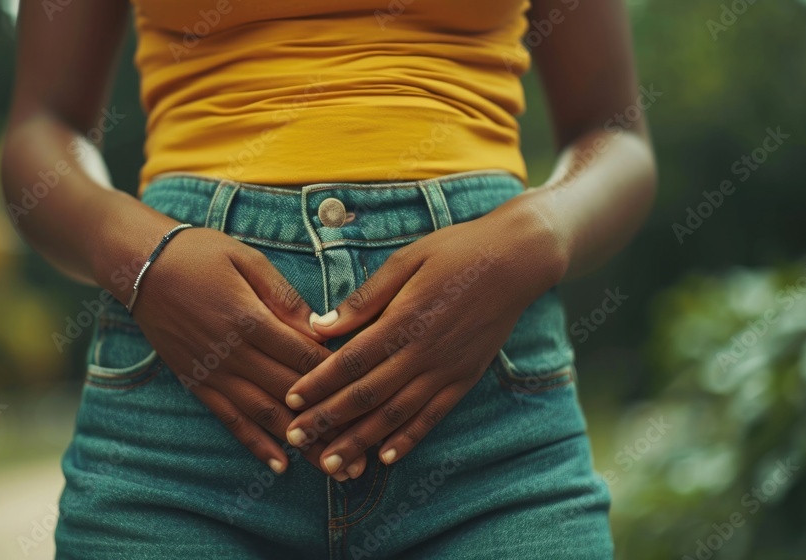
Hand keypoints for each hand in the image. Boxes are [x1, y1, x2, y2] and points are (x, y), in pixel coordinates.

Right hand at [124, 226, 365, 476]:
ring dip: (302, 445)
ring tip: (334, 469)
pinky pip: (231, 421)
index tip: (368, 396)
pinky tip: (281, 466)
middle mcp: (233, 354)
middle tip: (364, 453)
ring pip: (266, 417)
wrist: (141, 267)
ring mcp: (214, 373)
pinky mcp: (199, 384)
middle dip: (331, 423)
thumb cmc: (200, 254)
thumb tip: (319, 328)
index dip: (338, 378)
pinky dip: (256, 445)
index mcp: (250, 320)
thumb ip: (284, 297)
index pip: (304, 356)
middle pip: (291, 394)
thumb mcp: (247, 260)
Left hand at [282, 196, 569, 476]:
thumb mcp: (405, 261)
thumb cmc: (454, 252)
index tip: (290, 399)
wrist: (515, 260)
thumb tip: (321, 325)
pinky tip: (385, 458)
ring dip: (360, 441)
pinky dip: (408, 439)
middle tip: (295, 437)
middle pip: (367, 395)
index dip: (318, 383)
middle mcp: (423, 352)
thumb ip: (364, 299)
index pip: (350, 361)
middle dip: (328, 419)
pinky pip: (432, 416)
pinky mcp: (464, 379)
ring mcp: (446, 370)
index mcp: (403, 320)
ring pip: (396, 415)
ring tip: (330, 463)